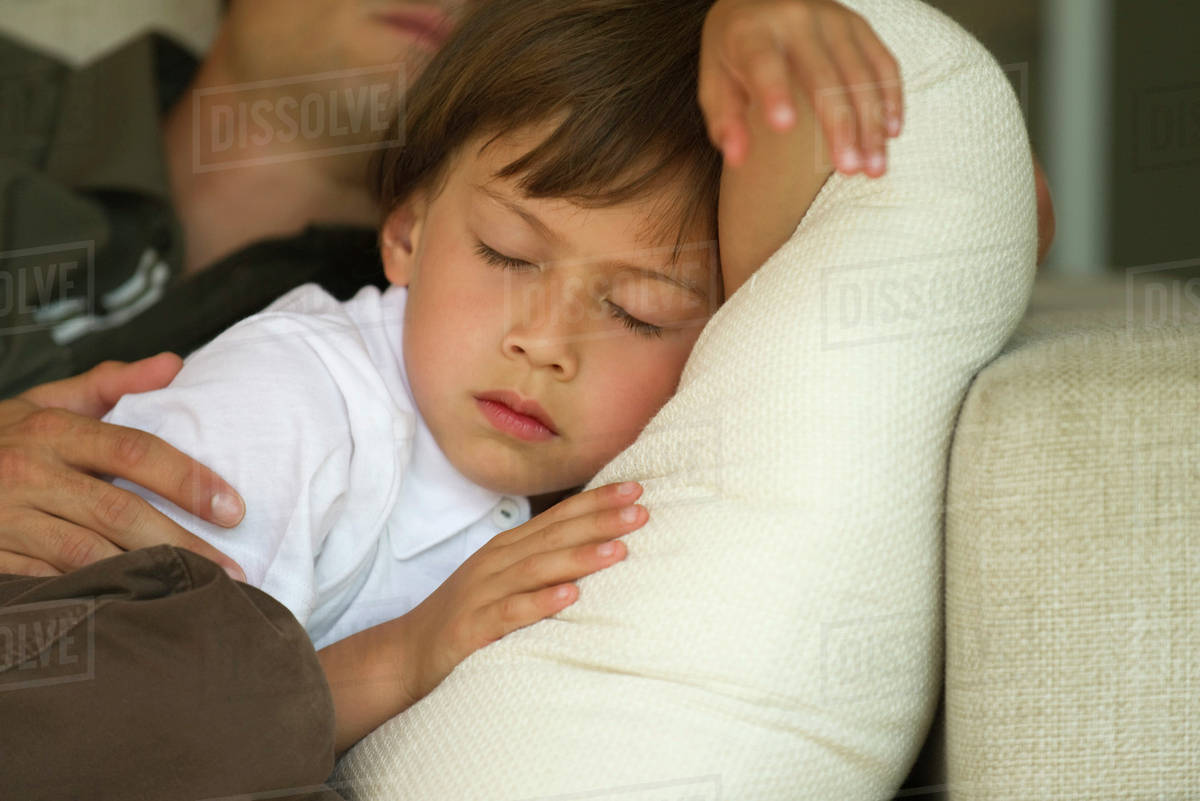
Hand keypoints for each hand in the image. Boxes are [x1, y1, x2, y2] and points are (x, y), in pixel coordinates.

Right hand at [0, 354, 246, 578]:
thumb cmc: (1, 439)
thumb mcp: (46, 401)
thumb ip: (112, 383)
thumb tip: (174, 365)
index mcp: (53, 430)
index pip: (136, 452)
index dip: (189, 481)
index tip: (233, 509)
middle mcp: (30, 473)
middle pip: (120, 512)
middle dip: (182, 543)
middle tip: (230, 568)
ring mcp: (7, 520)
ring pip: (87, 553)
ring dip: (146, 575)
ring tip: (194, 593)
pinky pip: (50, 583)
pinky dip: (95, 595)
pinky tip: (134, 607)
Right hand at [398, 480, 645, 704]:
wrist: (409, 651)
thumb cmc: (469, 612)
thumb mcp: (505, 578)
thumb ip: (543, 559)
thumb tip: (598, 544)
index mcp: (507, 547)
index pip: (558, 517)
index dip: (595, 502)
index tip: (636, 490)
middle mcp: (496, 563)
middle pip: (553, 536)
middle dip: (598, 522)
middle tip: (640, 511)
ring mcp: (482, 593)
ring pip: (535, 570)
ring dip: (578, 559)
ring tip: (618, 551)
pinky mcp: (472, 628)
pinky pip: (509, 613)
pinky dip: (539, 604)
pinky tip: (569, 598)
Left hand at [699, 0, 902, 175]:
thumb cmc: (734, 53)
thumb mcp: (715, 81)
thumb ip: (725, 120)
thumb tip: (737, 158)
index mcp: (751, 32)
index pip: (764, 63)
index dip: (774, 92)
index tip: (784, 126)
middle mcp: (796, 18)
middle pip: (824, 76)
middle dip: (841, 125)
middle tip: (850, 169)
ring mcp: (834, 18)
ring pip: (861, 74)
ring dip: (872, 123)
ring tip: (875, 167)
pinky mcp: (858, 25)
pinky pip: (883, 62)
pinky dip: (891, 98)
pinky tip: (892, 134)